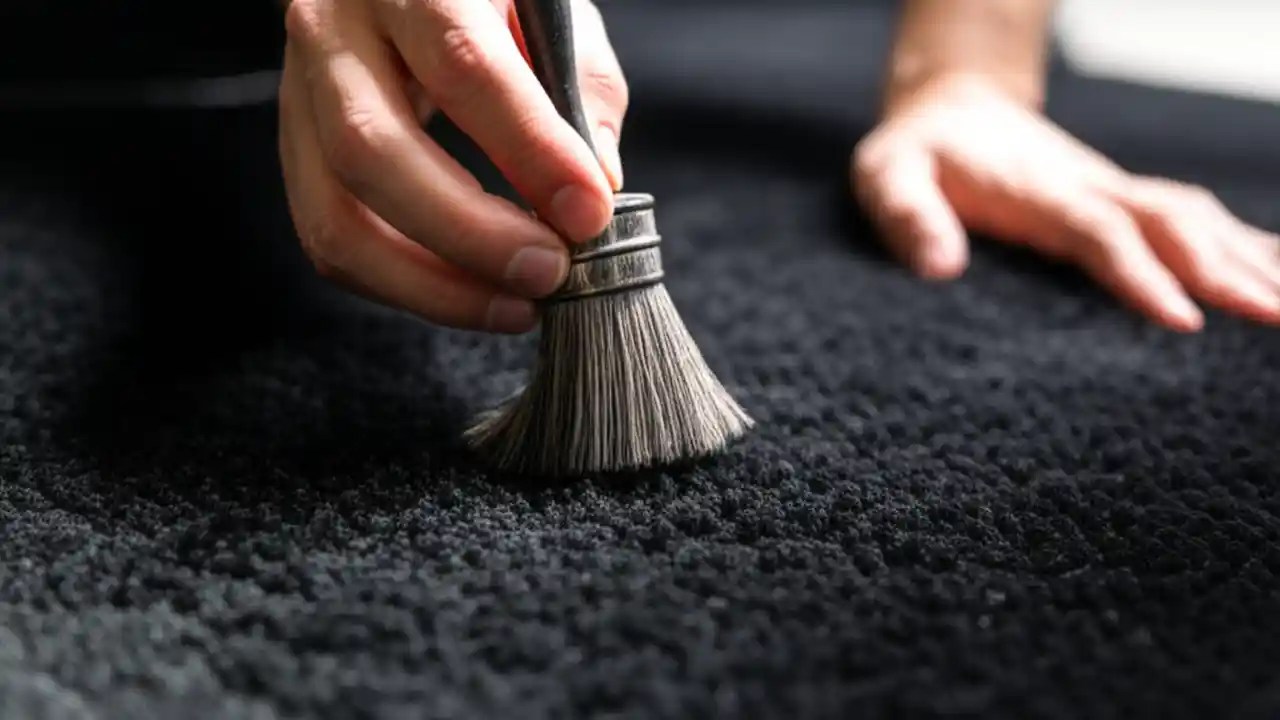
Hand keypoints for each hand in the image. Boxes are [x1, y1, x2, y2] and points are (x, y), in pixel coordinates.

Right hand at [278, 0, 626, 332]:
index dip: (529, 149)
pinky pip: (331, 238)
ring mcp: (299, 93)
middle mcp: (333, 28)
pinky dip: (405, 283)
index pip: (462, 65)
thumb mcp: (547, 10)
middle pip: (373, 150)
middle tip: (548, 272)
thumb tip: (593, 183)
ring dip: (432, 284)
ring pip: (335, 216)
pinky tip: (470, 293)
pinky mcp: (296, 148)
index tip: (589, 213)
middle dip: (470, 234)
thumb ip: (581, 85)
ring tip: (515, 304)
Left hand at [852, 74, 1279, 330]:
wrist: (950, 105)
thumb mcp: (887, 176)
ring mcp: (1109, 191)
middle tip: (1273, 315)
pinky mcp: (1117, 199)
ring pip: (1191, 217)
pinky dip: (1237, 243)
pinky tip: (1274, 274)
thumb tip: (939, 268)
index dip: (1141, 272)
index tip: (1184, 317)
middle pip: (1167, 223)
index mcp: (1037, 190)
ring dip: (1244, 257)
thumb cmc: (917, 152)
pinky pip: (1188, 218)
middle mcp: (1087, 188)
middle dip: (1223, 268)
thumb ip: (907, 216)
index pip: (1099, 231)